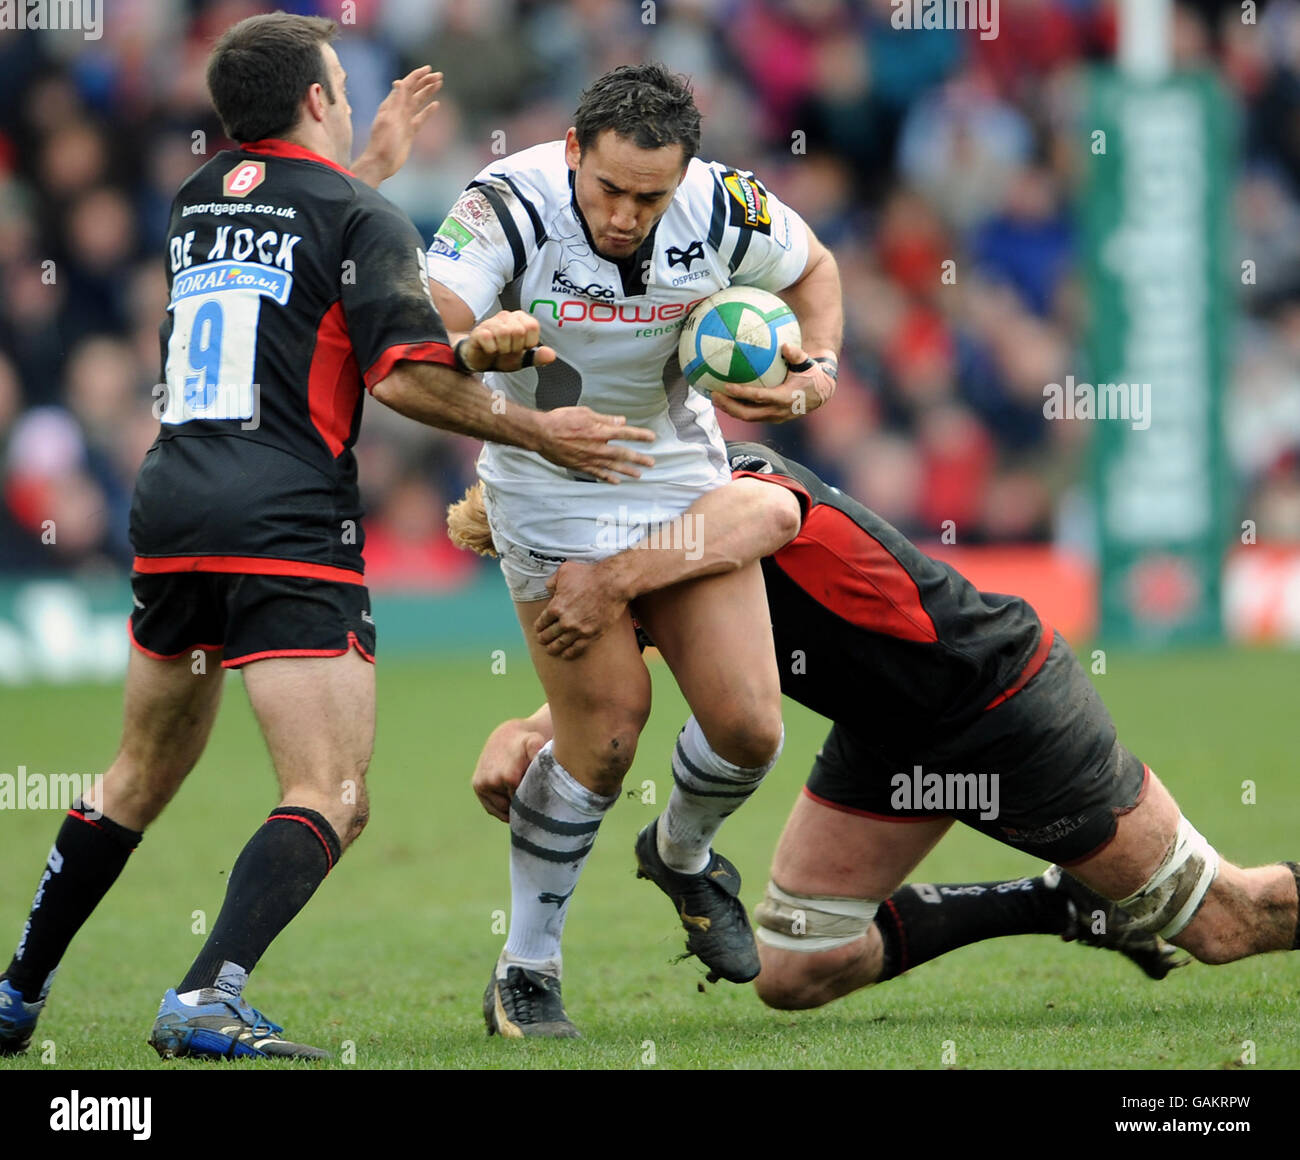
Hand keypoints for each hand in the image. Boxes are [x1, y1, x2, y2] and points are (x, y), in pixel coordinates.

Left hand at [352, 66, 442, 185]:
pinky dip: (428, 111)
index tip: (429, 70)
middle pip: (414, 91)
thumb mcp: (390, 120)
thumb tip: (401, 82)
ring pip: (418, 102)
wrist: (381, 163)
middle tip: (439, 75)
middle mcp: (398, 110)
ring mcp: (404, 121)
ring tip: (439, 84)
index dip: (417, 76)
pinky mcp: (409, 132)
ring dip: (428, 92)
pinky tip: (436, 105)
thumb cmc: (383, 142)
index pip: (406, 85)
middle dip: (426, 82)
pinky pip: (421, 118)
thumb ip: (397, 102)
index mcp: (392, 104)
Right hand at [459, 310, 556, 372]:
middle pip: (518, 331)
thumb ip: (537, 357)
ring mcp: (491, 322)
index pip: (532, 325)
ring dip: (503, 349)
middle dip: (514, 347)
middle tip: (508, 350)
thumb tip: (551, 355)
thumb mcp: (523, 359)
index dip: (528, 342)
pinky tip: (489, 350)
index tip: (520, 348)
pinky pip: (488, 338)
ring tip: (499, 350)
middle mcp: (506, 316)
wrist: (481, 361)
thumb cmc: (502, 356)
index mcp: (520, 319)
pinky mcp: (478, 331)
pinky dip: (491, 350)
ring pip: (504, 333)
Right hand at [472, 720, 544, 821]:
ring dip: (511, 809)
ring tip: (521, 797)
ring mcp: (482, 785)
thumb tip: (539, 758)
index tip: (540, 796)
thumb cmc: (525, 742)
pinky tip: (512, 802)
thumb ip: (538, 751)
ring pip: (502, 810)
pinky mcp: (477, 786)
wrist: (506, 734)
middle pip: (513, 808)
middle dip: (523, 806)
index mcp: (508, 776)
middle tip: (532, 797)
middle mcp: (491, 782)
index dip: (533, 802)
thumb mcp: (535, 743)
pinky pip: (491, 808)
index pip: (525, 804)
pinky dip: (501, 810)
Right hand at [535, 407, 655, 482]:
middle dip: (639, 458)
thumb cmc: (561, 420)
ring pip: (613, 466)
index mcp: (600, 431)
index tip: (652, 438)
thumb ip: (605, 419)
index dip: (640, 436)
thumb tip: (621, 421)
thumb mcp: (585, 413)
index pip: (626, 433)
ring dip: (627, 471)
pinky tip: (616, 481)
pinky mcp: (581, 466)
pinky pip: (598, 474)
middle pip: (623, 453)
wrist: (542, 434)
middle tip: (651, 462)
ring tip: (639, 474)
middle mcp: (598, 447)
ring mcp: (590, 459)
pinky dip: (608, 478)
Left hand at [535, 561, 627, 658]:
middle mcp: (565, 621)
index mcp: (556, 606)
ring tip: (550, 650)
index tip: (538, 629)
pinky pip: (577, 649)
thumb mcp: (565, 571)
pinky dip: (569, 653)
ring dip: (553, 649)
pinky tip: (565, 654)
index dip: (538, 627)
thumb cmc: (590, 574)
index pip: (542, 622)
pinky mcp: (592, 635)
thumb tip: (550, 590)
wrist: (613, 583)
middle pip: (548, 635)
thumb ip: (552, 582)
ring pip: (560, 644)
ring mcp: (579, 630)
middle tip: (541, 641)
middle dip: (543, 639)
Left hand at [710, 342, 835, 423]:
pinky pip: (751, 414)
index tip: (727, 386)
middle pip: (748, 414)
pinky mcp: (771, 418)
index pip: (759, 397)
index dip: (742, 393)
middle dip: (729, 406)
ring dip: (730, 409)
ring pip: (747, 417)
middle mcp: (778, 412)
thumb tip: (785, 345)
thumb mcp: (808, 363)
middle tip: (714, 395)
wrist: (821, 393)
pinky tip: (726, 398)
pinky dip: (737, 408)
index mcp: (785, 398)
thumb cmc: (811, 373)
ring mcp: (774, 417)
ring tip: (714, 399)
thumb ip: (797, 355)